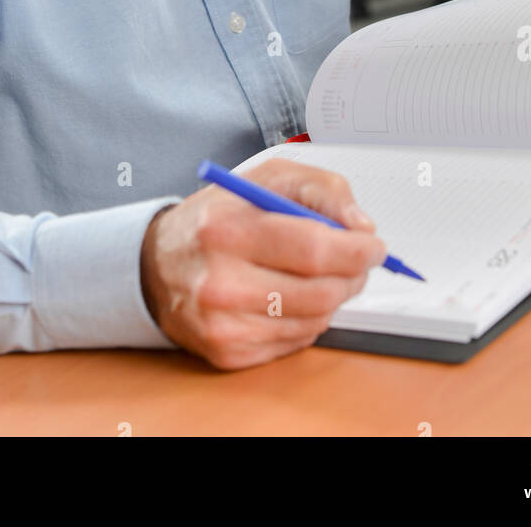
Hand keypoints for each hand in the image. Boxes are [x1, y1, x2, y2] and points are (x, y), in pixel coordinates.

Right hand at [139, 158, 385, 369]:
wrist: (157, 264)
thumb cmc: (218, 216)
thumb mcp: (266, 178)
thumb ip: (321, 190)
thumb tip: (362, 227)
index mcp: (228, 228)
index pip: (313, 248)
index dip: (356, 250)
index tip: (374, 245)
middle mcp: (220, 281)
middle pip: (320, 291)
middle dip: (353, 275)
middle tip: (357, 261)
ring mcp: (221, 323)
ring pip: (314, 320)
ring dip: (333, 297)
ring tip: (319, 274)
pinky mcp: (226, 353)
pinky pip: (295, 342)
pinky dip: (308, 320)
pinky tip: (290, 296)